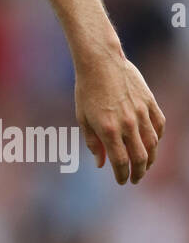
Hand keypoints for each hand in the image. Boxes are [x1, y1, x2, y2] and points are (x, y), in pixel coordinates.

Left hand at [75, 50, 164, 184]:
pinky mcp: (149, 102)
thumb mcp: (83, 118)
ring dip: (151, 158)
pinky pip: (159, 125)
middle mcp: (127, 124)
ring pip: (153, 144)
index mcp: (108, 129)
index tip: (122, 181)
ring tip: (146, 165)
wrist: (100, 61)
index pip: (120, 162)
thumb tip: (101, 163)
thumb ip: (93, 142)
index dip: (122, 175)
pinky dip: (158, 137)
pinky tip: (153, 143)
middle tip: (135, 178)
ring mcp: (141, 112)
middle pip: (140, 157)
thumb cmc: (86, 89)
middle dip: (139, 172)